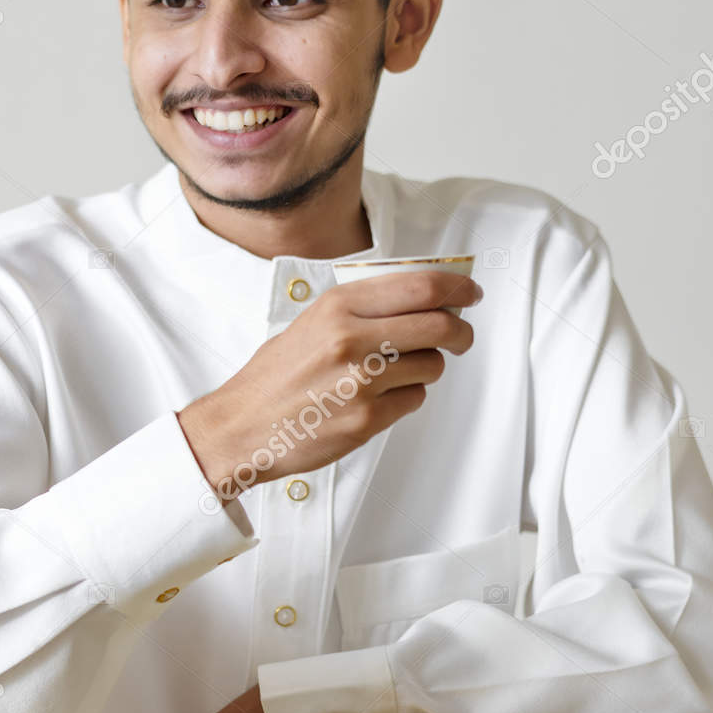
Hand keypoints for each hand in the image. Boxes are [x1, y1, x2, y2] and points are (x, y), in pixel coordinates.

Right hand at [178, 271, 479, 502]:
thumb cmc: (274, 377)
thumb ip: (361, 308)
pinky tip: (378, 397)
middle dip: (460, 331)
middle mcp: (352, 339)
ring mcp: (362, 382)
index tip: (469, 293)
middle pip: (440, 325)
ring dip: (428, 367)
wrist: (242, 427)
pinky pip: (414, 399)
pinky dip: (406, 397)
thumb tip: (419, 298)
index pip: (421, 286)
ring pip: (432, 365)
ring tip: (399, 372)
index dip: (457, 287)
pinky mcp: (367, 419)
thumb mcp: (311, 322)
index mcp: (338, 306)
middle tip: (461, 335)